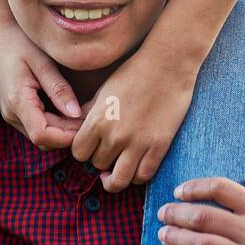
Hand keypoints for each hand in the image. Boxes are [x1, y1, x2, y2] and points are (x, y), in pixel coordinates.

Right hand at [0, 16, 84, 150]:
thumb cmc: (19, 43)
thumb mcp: (42, 62)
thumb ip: (58, 88)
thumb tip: (76, 114)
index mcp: (17, 101)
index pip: (42, 134)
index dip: (67, 135)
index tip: (88, 122)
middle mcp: (12, 114)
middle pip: (44, 140)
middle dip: (69, 134)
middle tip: (92, 115)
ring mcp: (12, 114)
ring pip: (41, 137)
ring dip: (62, 131)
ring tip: (83, 112)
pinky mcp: (15, 112)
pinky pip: (37, 127)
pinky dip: (55, 125)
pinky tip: (69, 110)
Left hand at [70, 44, 198, 192]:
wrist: (167, 64)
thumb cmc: (134, 72)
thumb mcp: (104, 91)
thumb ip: (90, 113)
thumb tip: (77, 129)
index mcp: (97, 120)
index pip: (78, 153)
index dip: (84, 151)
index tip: (92, 146)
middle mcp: (115, 135)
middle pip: (98, 164)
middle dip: (101, 160)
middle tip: (109, 152)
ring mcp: (138, 143)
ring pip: (118, 180)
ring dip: (115, 177)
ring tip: (117, 170)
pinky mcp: (159, 146)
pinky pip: (143, 176)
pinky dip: (137, 177)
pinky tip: (136, 168)